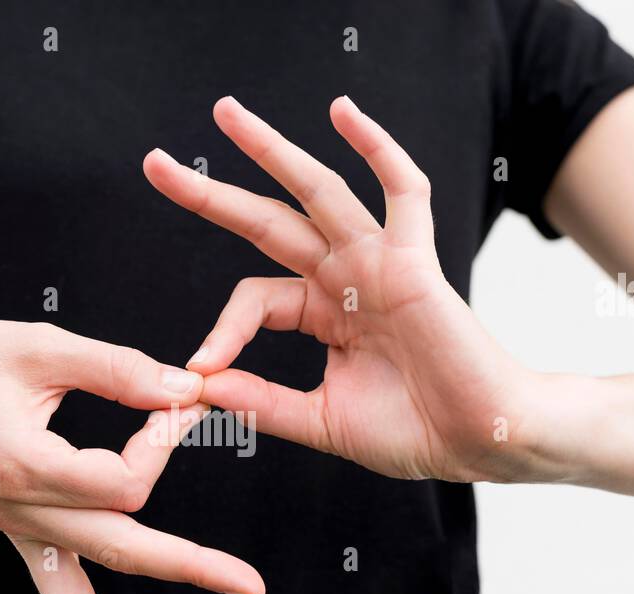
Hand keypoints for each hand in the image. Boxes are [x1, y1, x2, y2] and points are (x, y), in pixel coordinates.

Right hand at [0, 319, 264, 593]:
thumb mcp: (42, 346)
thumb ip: (118, 369)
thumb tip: (187, 390)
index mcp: (22, 462)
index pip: (121, 482)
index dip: (164, 444)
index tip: (182, 404)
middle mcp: (17, 510)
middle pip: (117, 550)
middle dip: (190, 567)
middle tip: (254, 588)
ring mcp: (16, 533)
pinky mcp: (19, 539)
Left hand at [143, 96, 538, 481]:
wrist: (477, 442)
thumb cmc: (410, 432)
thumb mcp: (318, 420)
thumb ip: (261, 401)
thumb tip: (198, 386)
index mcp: (322, 314)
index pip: (255, 299)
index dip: (222, 329)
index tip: (201, 371)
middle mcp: (345, 278)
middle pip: (268, 220)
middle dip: (212, 193)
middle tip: (156, 165)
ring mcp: (379, 263)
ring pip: (318, 191)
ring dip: (271, 149)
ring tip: (225, 112)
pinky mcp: (415, 261)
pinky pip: (403, 191)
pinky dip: (378, 148)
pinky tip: (343, 111)